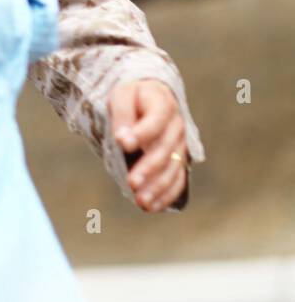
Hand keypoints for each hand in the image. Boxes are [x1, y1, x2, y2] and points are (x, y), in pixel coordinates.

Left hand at [109, 79, 188, 210]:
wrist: (150, 97)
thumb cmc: (132, 96)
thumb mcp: (122, 95)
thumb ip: (123, 115)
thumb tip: (122, 139)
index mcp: (164, 104)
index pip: (156, 120)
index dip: (141, 133)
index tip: (122, 143)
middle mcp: (177, 127)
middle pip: (165, 150)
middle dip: (149, 168)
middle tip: (132, 182)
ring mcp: (180, 146)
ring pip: (172, 169)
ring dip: (157, 187)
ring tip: (140, 201)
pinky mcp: (178, 161)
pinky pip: (177, 180)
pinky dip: (166, 195)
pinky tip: (151, 207)